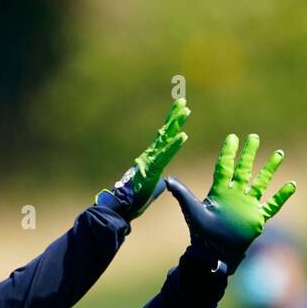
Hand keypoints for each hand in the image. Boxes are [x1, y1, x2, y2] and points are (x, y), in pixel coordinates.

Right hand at [96, 98, 190, 220]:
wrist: (120, 206)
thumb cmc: (133, 200)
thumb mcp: (149, 188)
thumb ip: (157, 181)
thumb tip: (163, 181)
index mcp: (151, 159)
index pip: (163, 139)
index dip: (171, 125)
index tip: (179, 112)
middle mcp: (150, 156)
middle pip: (164, 133)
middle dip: (173, 117)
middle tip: (183, 101)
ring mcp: (150, 161)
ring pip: (165, 139)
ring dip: (176, 125)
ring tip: (186, 111)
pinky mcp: (152, 169)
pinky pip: (165, 155)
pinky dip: (174, 145)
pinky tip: (183, 136)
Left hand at [164, 133, 295, 271]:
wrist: (215, 253)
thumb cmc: (202, 234)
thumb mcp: (192, 211)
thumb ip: (182, 194)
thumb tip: (167, 179)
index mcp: (220, 191)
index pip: (225, 167)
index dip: (228, 152)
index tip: (233, 137)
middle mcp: (235, 195)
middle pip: (244, 169)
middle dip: (249, 154)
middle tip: (254, 137)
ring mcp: (247, 205)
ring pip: (261, 183)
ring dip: (269, 169)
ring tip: (278, 154)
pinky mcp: (257, 218)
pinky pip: (272, 205)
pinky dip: (282, 196)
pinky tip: (291, 185)